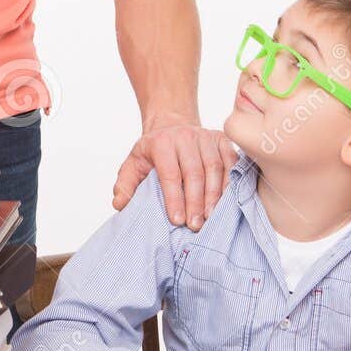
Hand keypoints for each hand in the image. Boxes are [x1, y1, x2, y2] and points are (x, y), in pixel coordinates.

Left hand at [112, 123, 236, 228]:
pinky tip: (226, 202)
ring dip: (214, 195)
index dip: (174, 198)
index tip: (177, 220)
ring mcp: (206, 136)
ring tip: (211, 218)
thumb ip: (125, 184)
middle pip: (194, 172)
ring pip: (214, 168)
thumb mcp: (133, 164)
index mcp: (161, 142)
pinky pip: (231, 162)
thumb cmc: (154, 151)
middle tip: (195, 225)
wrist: (173, 125)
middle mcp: (185, 136)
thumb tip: (120, 204)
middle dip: (195, 202)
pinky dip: (230, 182)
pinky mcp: (221, 139)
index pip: (170, 173)